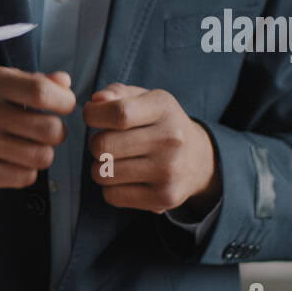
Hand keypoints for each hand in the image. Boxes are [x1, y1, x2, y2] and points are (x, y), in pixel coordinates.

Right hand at [0, 65, 75, 188]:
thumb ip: (32, 80)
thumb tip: (64, 84)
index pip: (43, 93)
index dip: (64, 102)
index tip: (63, 106)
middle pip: (49, 130)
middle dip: (56, 132)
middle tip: (45, 131)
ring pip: (42, 157)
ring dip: (42, 153)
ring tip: (28, 146)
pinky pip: (25, 177)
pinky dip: (26, 171)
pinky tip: (13, 160)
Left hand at [84, 83, 220, 214]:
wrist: (198, 159)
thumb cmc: (158, 124)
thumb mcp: (143, 99)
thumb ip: (116, 93)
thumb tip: (96, 101)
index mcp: (164, 107)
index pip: (117, 113)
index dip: (93, 116)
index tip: (93, 117)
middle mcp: (171, 139)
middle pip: (102, 146)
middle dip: (96, 145)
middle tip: (109, 144)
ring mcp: (169, 170)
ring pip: (102, 174)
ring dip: (101, 169)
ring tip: (118, 161)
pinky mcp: (164, 197)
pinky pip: (112, 196)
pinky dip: (111, 189)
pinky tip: (127, 179)